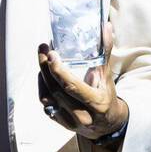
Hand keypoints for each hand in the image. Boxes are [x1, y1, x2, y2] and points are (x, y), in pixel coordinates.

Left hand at [37, 20, 128, 140]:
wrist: (108, 125)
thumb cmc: (107, 96)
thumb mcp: (107, 75)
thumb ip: (105, 51)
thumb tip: (106, 26)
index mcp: (97, 103)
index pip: (72, 87)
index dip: (58, 70)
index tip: (51, 53)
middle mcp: (83, 115)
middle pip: (56, 90)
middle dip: (46, 68)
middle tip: (42, 49)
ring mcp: (71, 122)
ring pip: (48, 98)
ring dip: (42, 77)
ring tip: (42, 60)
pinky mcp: (62, 124)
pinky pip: (46, 105)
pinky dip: (42, 89)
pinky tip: (43, 76)